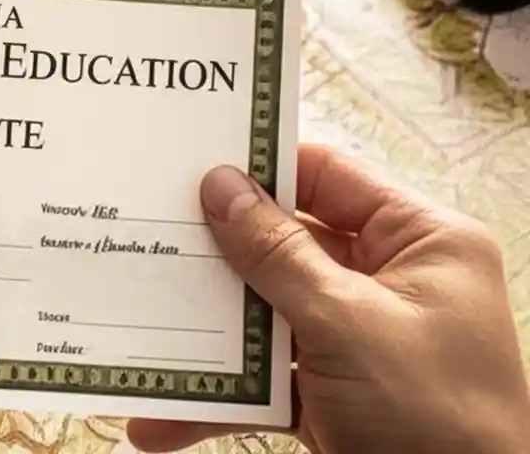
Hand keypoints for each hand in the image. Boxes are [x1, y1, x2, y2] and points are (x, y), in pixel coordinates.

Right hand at [126, 144, 529, 452]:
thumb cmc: (437, 417)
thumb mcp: (347, 323)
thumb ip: (276, 254)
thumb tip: (220, 186)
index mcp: (421, 242)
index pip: (328, 178)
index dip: (262, 168)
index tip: (190, 163)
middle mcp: (391, 282)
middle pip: (285, 247)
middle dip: (217, 259)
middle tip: (151, 240)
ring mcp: (359, 339)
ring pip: (267, 315)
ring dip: (208, 335)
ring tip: (141, 331)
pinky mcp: (335, 392)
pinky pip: (266, 377)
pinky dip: (222, 395)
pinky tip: (166, 416)